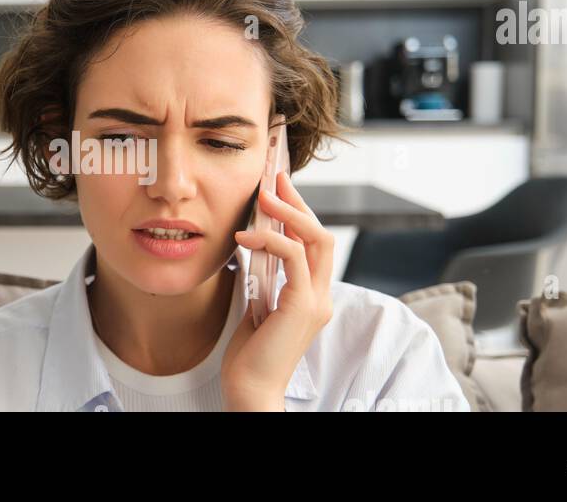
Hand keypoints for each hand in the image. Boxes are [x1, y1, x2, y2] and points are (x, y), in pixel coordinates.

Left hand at [222, 172, 334, 410]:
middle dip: (299, 203)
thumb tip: (254, 244)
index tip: (279, 190)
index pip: (314, 246)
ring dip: (289, 213)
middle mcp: (321, 297)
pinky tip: (244, 235)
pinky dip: (270, 238)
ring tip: (263, 195)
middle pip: (322, 235)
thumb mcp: (257, 305)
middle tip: (275, 178)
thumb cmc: (249, 355)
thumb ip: (264, 277)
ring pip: (316, 240)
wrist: (250, 389)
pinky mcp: (302, 305)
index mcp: (311, 297)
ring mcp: (316, 301)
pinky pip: (292, 256)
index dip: (299, 215)